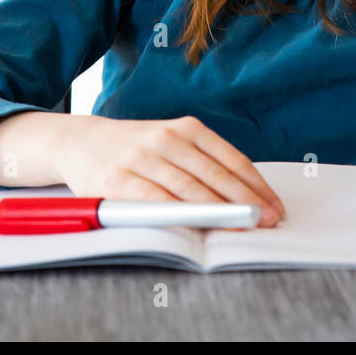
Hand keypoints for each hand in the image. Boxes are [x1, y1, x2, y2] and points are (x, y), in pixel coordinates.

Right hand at [53, 115, 286, 227]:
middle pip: (215, 174)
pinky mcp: (120, 180)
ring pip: (189, 188)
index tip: (274, 207)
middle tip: (267, 221)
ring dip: (219, 211)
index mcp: (187, 128)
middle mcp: (167, 138)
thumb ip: (203, 162)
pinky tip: (199, 226)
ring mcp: (143, 158)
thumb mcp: (172, 141)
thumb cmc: (136, 147)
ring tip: (242, 227)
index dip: (256, 186)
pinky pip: (156, 200)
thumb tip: (245, 195)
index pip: (232, 159)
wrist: (80, 141)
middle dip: (246, 201)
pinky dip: (180, 214)